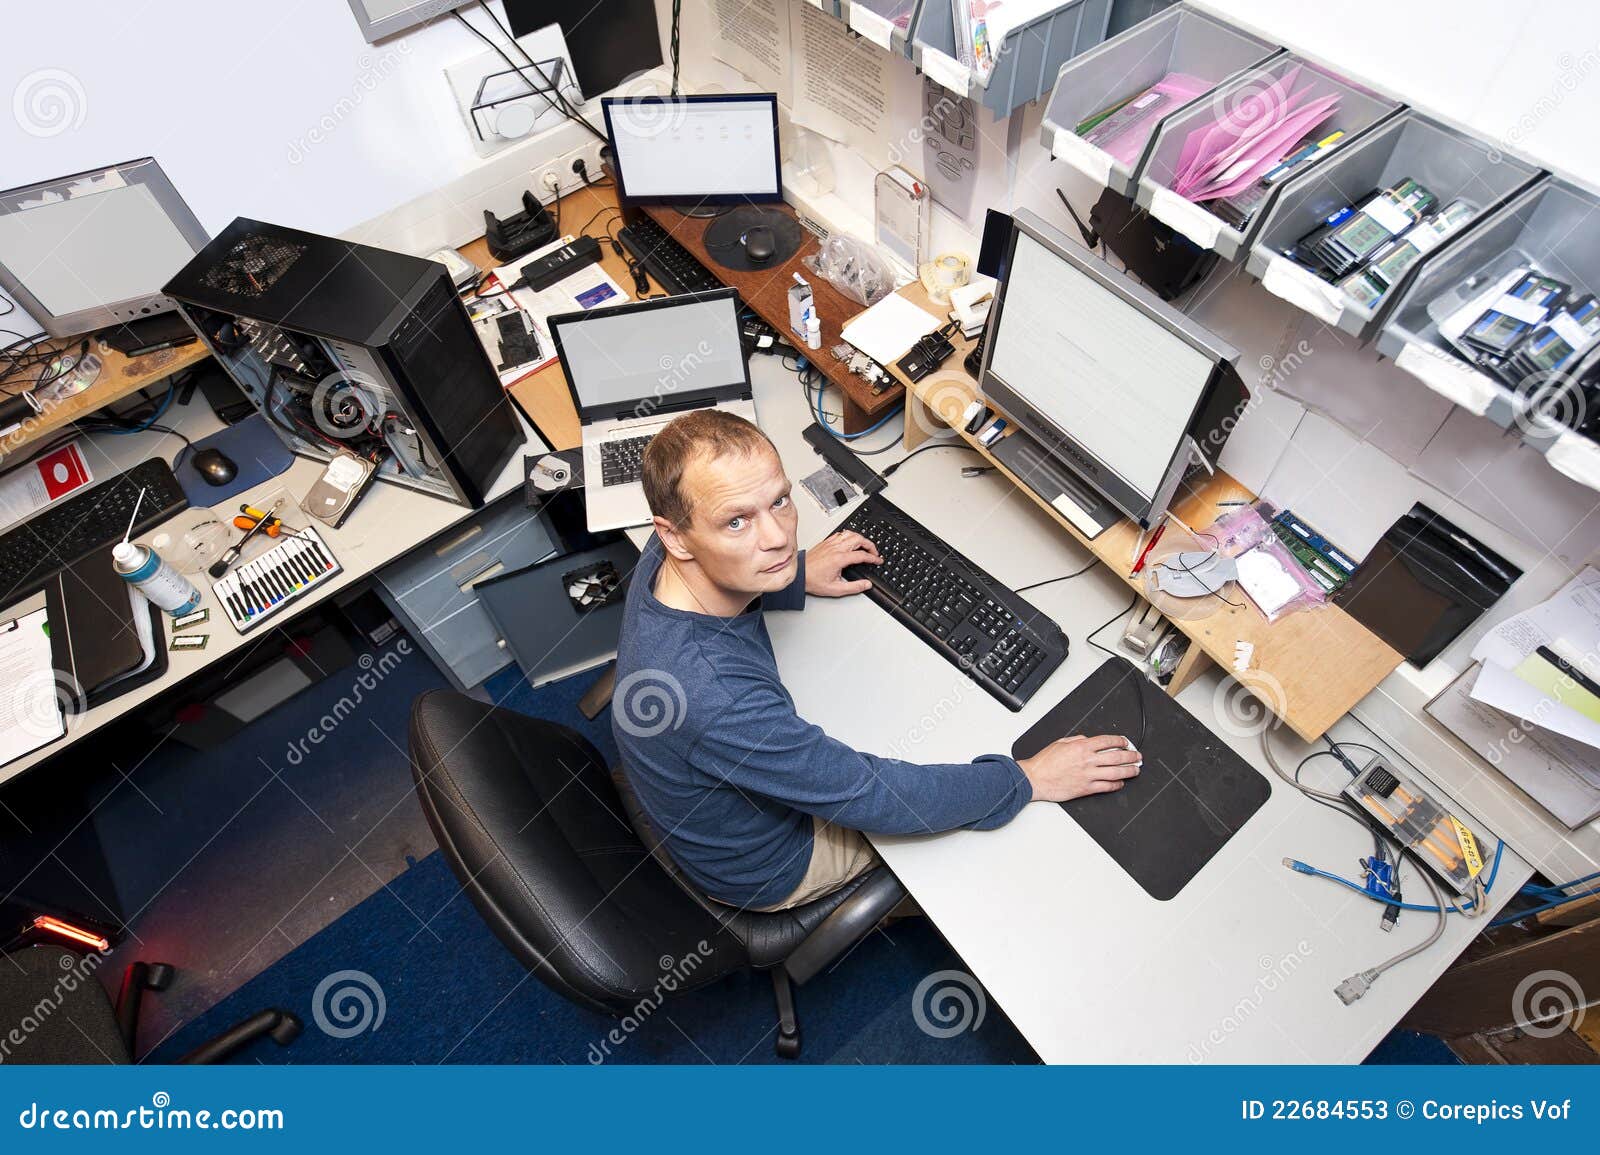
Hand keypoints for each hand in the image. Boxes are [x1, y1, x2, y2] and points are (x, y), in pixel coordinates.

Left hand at [805, 529, 881, 596]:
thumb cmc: (813, 581)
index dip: (873, 558)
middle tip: (874, 553)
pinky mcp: (825, 542)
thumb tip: (866, 585)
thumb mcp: (836, 589)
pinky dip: (849, 535)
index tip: (878, 561)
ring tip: (865, 546)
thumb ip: (854, 587)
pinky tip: (850, 541)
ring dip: (860, 538)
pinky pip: (840, 534)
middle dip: (870, 545)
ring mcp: (830, 544)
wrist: (798, 575)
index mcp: (840, 559)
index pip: (862, 555)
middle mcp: (835, 549)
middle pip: (859, 539)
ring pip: (850, 534)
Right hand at [1018, 734, 1140, 801]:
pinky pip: (1106, 787)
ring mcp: (1088, 775)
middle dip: (1130, 756)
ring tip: (1135, 770)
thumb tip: (1088, 740)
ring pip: (1115, 772)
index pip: (1107, 741)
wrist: (1035, 779)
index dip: (1120, 741)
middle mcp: (1087, 760)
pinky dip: (1116, 785)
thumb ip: (1077, 740)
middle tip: (1137, 756)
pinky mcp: (1086, 788)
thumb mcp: (1060, 743)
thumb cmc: (1044, 762)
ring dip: (1129, 771)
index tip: (1125, 742)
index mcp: (1081, 747)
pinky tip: (1120, 783)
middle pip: (1116, 756)